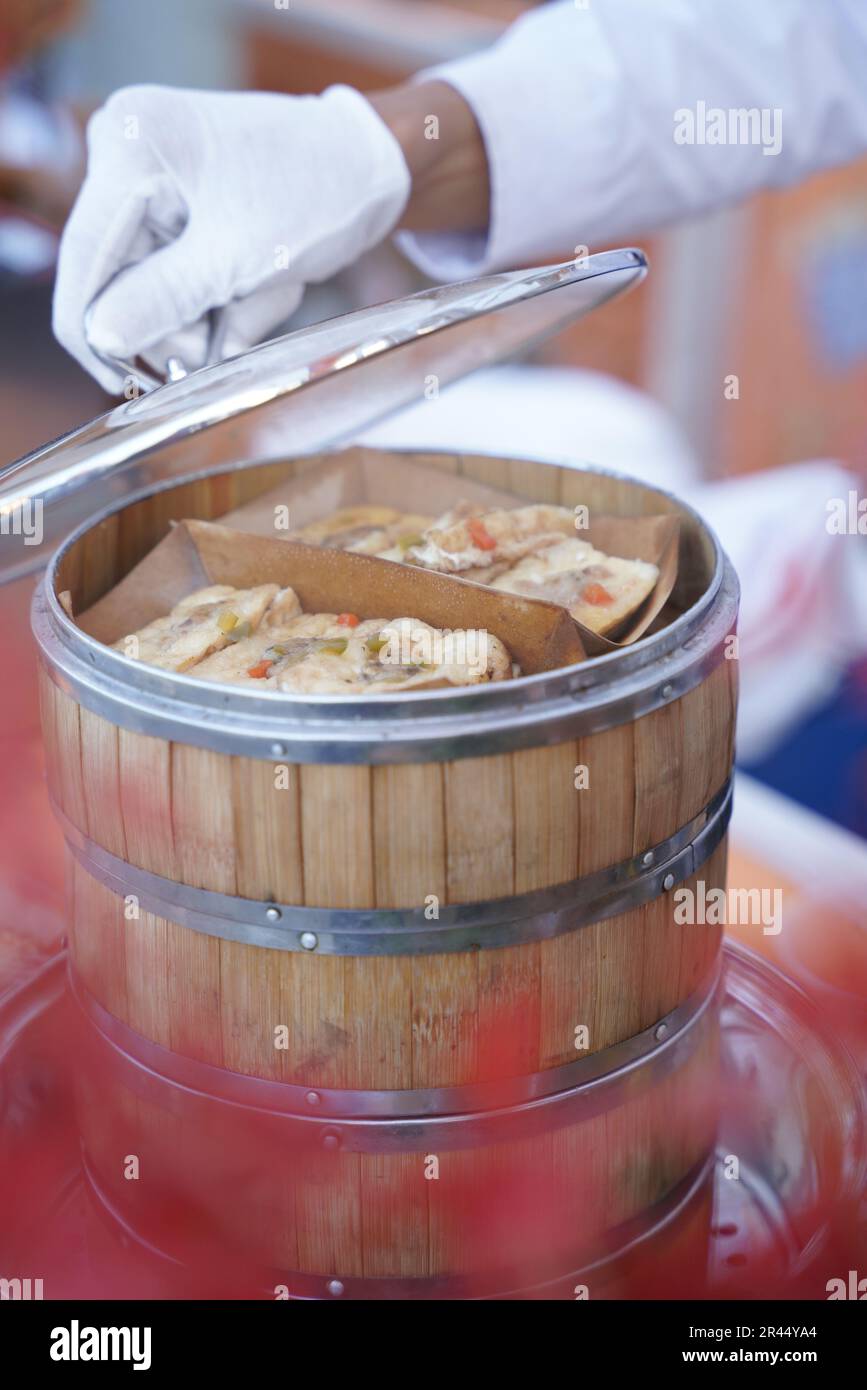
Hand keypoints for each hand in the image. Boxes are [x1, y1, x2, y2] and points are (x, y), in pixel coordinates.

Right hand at [53, 83, 410, 391]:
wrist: (368, 168)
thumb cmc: (318, 191)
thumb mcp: (237, 259)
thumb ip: (163, 300)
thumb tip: (102, 338)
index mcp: (131, 147)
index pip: (84, 261)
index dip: (97, 333)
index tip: (128, 386)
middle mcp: (126, 157)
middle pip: (117, 283)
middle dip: (178, 320)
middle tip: (233, 317)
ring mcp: (150, 184)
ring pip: (151, 293)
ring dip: (209, 315)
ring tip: (261, 287)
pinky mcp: (176, 212)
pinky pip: (181, 284)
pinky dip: (222, 301)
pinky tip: (262, 282)